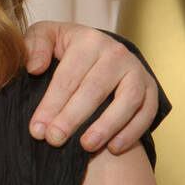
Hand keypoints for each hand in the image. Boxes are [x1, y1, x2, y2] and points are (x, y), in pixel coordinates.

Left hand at [23, 22, 157, 153]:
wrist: (99, 47)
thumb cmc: (66, 48)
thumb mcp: (46, 36)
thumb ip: (34, 47)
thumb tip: (34, 68)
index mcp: (88, 41)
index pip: (67, 77)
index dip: (51, 104)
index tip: (37, 129)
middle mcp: (115, 53)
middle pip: (94, 89)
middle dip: (72, 118)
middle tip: (55, 140)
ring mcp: (136, 70)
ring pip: (126, 100)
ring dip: (106, 126)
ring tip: (86, 146)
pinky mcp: (150, 87)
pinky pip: (146, 111)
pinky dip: (133, 131)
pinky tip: (114, 147)